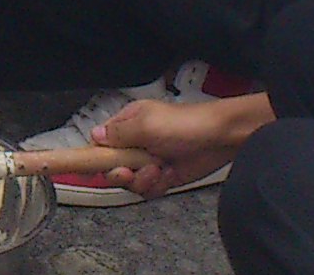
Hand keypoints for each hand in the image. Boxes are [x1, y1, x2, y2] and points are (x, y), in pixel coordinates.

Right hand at [90, 97, 251, 198]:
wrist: (221, 139)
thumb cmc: (187, 123)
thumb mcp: (146, 124)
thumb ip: (118, 133)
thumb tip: (94, 136)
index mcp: (128, 123)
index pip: (101, 141)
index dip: (95, 156)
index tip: (93, 167)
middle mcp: (137, 142)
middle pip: (113, 165)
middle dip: (120, 172)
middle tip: (129, 171)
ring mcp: (150, 160)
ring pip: (131, 181)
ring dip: (142, 180)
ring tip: (157, 170)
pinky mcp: (164, 175)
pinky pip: (149, 189)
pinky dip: (156, 186)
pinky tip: (167, 175)